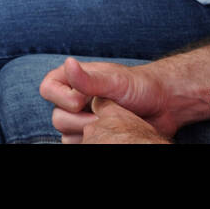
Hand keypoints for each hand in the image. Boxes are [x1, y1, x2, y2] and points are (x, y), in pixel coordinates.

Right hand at [40, 57, 178, 142]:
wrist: (162, 105)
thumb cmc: (139, 86)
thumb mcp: (114, 81)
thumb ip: (88, 78)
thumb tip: (68, 62)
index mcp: (71, 79)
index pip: (47, 89)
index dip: (62, 98)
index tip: (83, 101)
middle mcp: (71, 99)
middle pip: (57, 118)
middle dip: (81, 122)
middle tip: (104, 117)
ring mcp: (81, 119)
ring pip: (66, 136)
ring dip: (89, 134)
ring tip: (111, 124)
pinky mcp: (91, 135)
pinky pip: (79, 145)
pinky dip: (94, 143)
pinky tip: (112, 134)